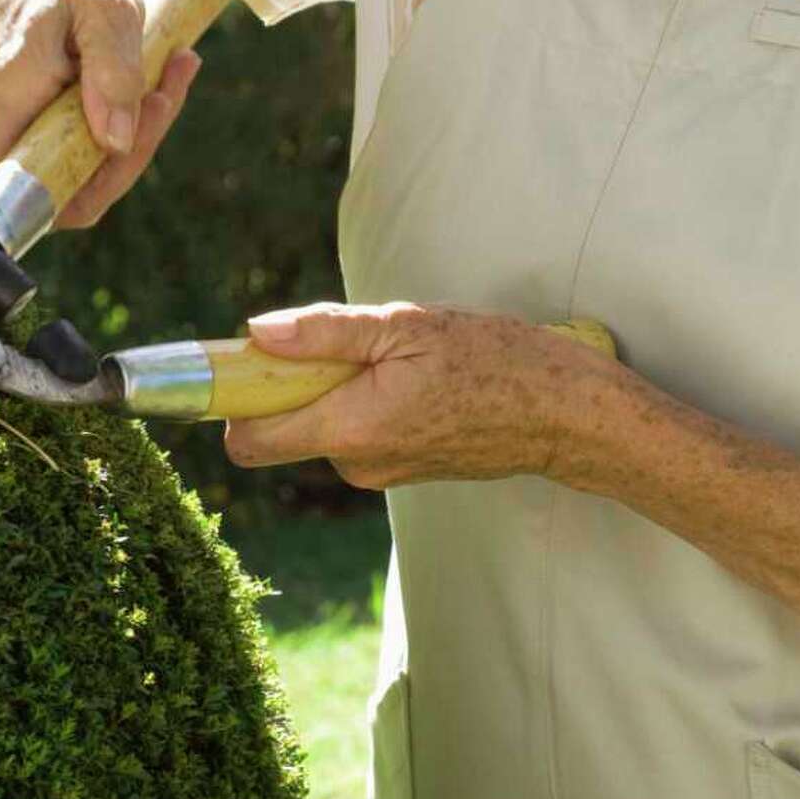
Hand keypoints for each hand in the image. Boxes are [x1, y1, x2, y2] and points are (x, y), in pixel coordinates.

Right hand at [0, 0, 201, 228]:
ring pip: (87, 166)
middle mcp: (11, 125)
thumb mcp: (102, 6)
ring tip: (176, 67)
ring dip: (140, 131)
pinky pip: (95, 142)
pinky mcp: (53, 123)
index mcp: (10, 98)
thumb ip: (111, 72)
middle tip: (166, 91)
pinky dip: (134, 116)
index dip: (39, 202)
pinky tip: (166, 71)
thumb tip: (116, 143)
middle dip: (128, 156)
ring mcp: (30, 128)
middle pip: (64, 187)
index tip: (110, 158)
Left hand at [223, 300, 613, 488]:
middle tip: (350, 345)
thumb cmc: (496, 364)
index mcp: (349, 429)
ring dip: (339, 386)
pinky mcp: (400, 468)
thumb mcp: (407, 327)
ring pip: (322, 422)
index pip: (247, 439)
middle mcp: (356, 462)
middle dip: (294, 381)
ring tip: (402, 360)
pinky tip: (417, 380)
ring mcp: (379, 471)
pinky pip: (356, 429)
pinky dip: (366, 400)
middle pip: (282, 423)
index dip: (234, 398)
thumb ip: (326, 333)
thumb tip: (257, 333)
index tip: (244, 359)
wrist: (565, 414)